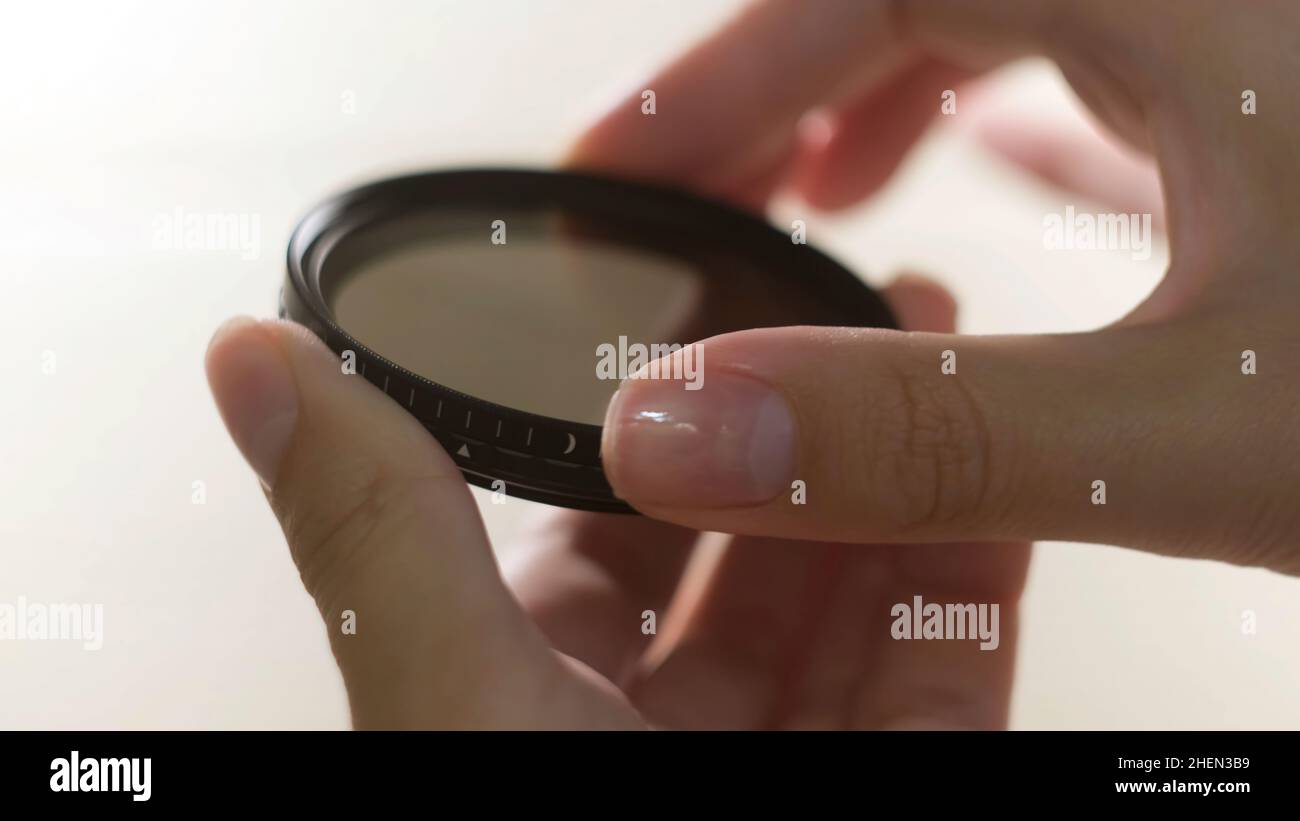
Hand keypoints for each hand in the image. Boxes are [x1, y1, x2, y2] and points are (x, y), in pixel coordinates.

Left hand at [207, 276, 1023, 728]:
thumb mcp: (455, 703)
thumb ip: (377, 528)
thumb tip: (248, 359)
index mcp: (529, 704)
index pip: (586, 529)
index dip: (635, 418)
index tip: (668, 312)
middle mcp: (655, 736)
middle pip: (731, 546)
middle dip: (783, 425)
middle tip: (822, 302)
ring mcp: (788, 761)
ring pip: (848, 591)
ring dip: (886, 471)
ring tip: (918, 342)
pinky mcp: (904, 790)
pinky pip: (945, 666)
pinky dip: (970, 570)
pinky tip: (985, 470)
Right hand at [569, 0, 1299, 572]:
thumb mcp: (1203, 428)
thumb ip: (938, 433)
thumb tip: (686, 432)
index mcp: (1194, 12)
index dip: (722, 75)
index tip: (622, 175)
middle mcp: (1226, 18)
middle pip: (931, 0)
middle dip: (788, 92)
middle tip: (699, 203)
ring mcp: (1264, 72)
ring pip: (1030, 35)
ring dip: (900, 101)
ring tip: (819, 195)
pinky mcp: (1290, 147)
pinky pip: (1126, 93)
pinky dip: (1031, 131)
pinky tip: (1001, 165)